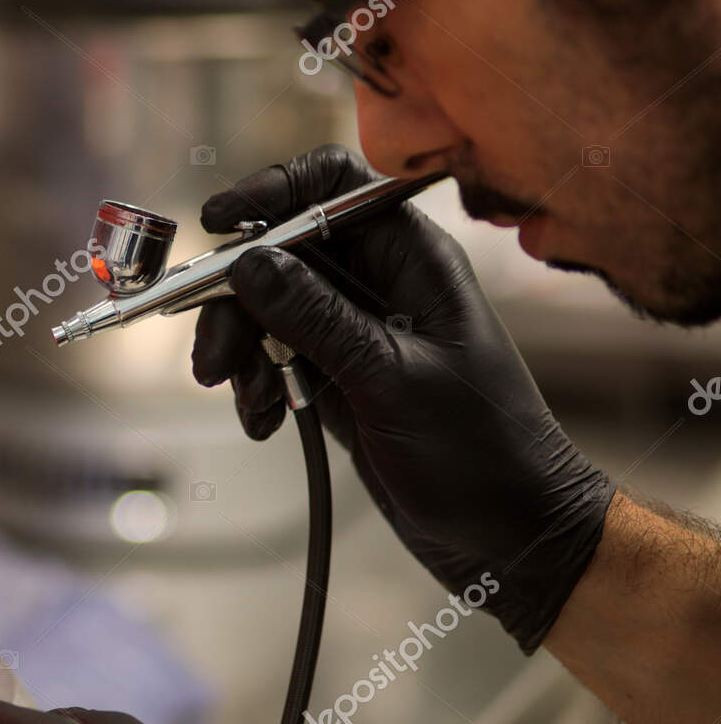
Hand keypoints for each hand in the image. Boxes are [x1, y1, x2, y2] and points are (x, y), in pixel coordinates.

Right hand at [194, 144, 613, 650]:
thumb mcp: (392, 381)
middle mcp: (380, 284)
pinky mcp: (336, 377)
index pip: (332, 187)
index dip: (272, 191)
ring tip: (247, 402)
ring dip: (241, 351)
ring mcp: (355, 331)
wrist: (508, 537)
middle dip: (237, 301)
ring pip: (267, 309)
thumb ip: (318, 318)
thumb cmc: (481, 455)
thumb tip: (248, 262)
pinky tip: (264, 423)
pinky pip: (274, 358)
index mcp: (412, 260)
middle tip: (215, 360)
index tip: (218, 224)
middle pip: (280, 253)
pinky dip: (256, 386)